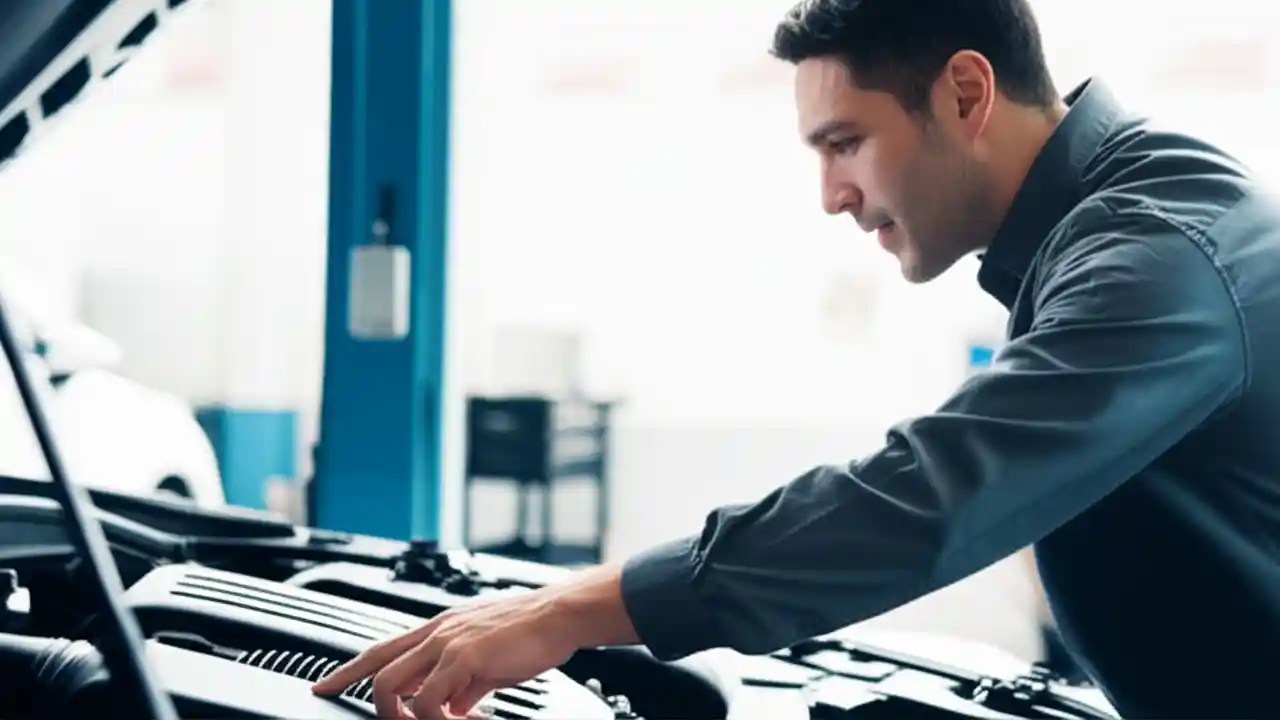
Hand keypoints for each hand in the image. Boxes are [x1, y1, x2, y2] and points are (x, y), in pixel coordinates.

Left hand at [311, 563, 637, 718]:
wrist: (559, 614)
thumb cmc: (531, 632)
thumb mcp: (488, 660)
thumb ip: (464, 683)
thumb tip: (452, 708)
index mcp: (439, 628)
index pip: (380, 649)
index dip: (347, 669)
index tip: (324, 686)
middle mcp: (436, 631)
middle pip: (376, 666)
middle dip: (368, 702)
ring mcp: (447, 641)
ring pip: (393, 685)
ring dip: (403, 716)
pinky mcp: (464, 655)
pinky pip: (432, 699)